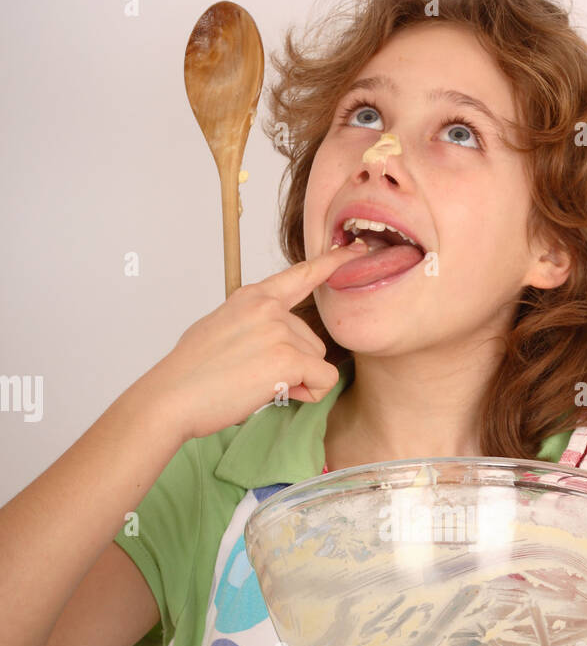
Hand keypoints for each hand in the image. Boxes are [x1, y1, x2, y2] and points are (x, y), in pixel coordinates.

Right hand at [144, 238, 367, 441]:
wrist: (172, 396)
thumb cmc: (190, 372)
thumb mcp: (219, 328)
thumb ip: (251, 323)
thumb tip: (264, 340)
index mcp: (252, 297)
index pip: (300, 275)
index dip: (331, 263)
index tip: (356, 249)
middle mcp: (268, 308)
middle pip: (313, 340)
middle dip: (295, 366)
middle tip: (255, 377)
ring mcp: (279, 330)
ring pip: (319, 362)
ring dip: (298, 382)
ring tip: (258, 385)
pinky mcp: (287, 358)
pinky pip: (323, 381)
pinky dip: (306, 394)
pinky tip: (275, 394)